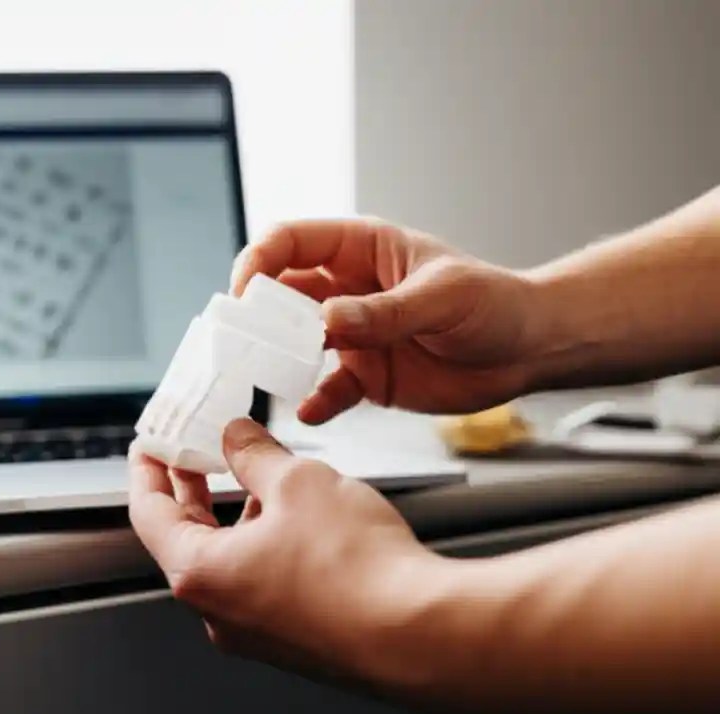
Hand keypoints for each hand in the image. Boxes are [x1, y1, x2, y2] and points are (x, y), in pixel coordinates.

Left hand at [128, 418, 447, 690]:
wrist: (423, 636)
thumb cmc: (358, 569)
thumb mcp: (297, 481)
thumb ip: (254, 454)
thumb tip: (235, 437)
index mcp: (201, 574)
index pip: (149, 513)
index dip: (147, 470)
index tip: (149, 446)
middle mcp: (219, 612)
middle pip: (186, 538)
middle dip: (192, 490)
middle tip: (194, 452)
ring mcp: (257, 632)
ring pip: (230, 560)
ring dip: (236, 514)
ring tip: (258, 473)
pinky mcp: (295, 640)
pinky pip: (264, 583)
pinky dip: (266, 543)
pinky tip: (296, 516)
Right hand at [231, 218, 540, 420]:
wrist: (529, 351)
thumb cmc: (495, 304)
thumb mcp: (444, 298)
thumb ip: (385, 312)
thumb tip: (328, 319)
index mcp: (360, 249)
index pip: (291, 241)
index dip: (260, 260)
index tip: (246, 291)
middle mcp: (346, 290)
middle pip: (280, 292)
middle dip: (257, 314)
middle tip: (244, 339)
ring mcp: (351, 334)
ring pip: (293, 342)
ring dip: (276, 357)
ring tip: (267, 374)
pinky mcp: (365, 376)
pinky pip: (326, 389)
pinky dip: (315, 401)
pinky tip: (311, 411)